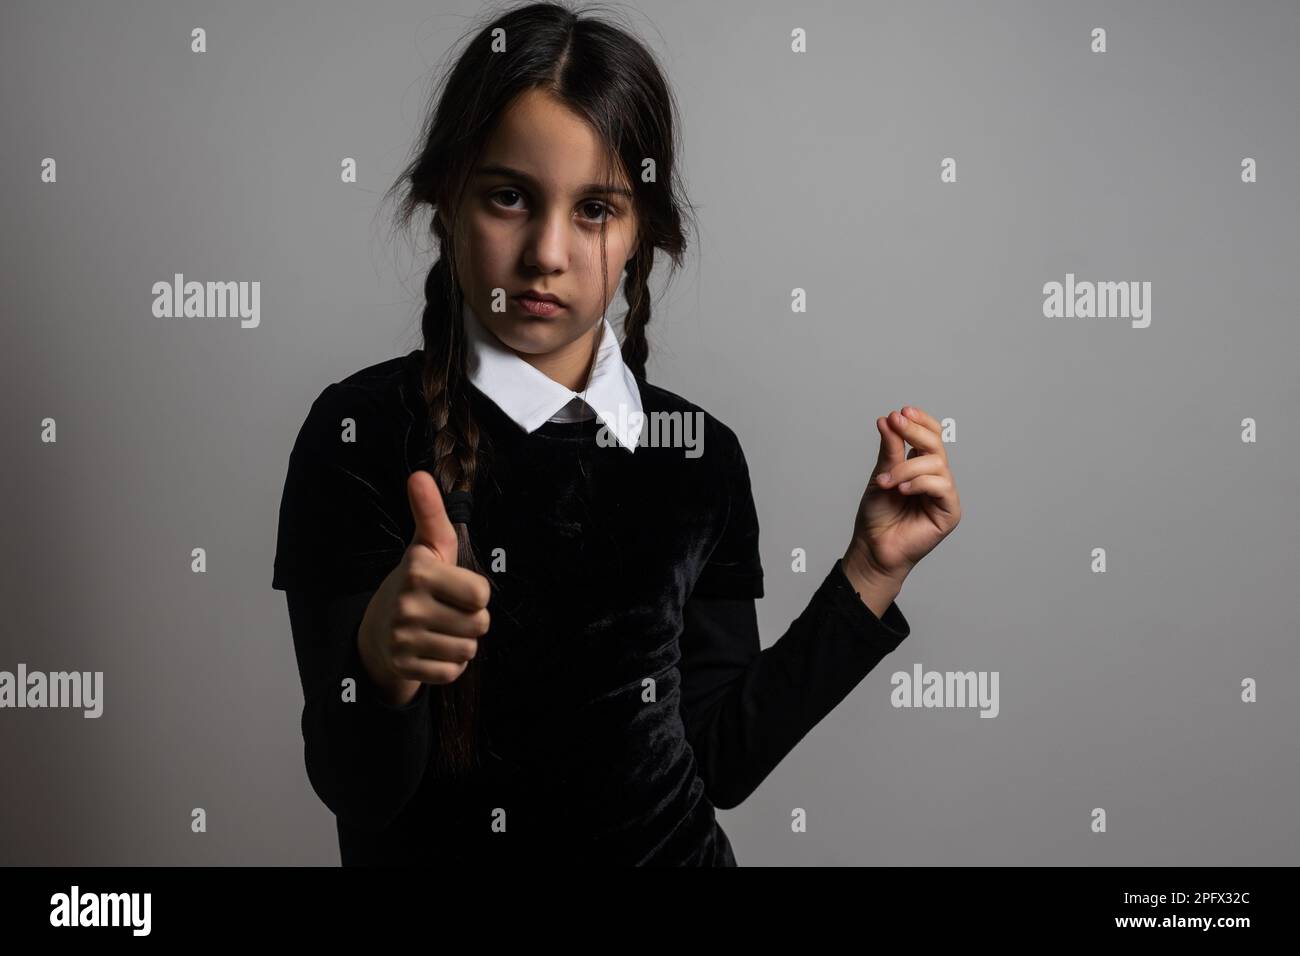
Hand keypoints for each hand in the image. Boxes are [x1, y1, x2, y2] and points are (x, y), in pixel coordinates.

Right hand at [357, 471, 491, 706]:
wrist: (377, 630)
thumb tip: (419, 475)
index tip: (455, 588)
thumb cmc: (416, 582)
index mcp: (418, 571)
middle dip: (471, 619)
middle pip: (479, 624)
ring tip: (440, 629)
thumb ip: (429, 513)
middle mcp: (408, 604)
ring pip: (468, 650)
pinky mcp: (405, 666)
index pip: (482, 594)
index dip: (476, 593)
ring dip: (461, 642)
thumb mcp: (426, 547)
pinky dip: (449, 664)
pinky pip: (452, 672)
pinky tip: (433, 649)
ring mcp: (403, 638)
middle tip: (447, 611)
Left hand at [845, 405, 961, 591]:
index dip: (919, 422)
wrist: (873, 548)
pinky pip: (941, 486)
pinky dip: (919, 483)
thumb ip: (889, 450)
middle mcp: (936, 478)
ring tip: (886, 482)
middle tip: (897, 421)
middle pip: (937, 445)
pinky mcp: (950, 512)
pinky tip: (901, 490)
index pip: (930, 437)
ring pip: (937, 463)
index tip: (900, 412)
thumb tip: (889, 420)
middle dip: (915, 431)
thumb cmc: (877, 516)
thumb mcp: (881, 476)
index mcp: (921, 467)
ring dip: (907, 467)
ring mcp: (944, 495)